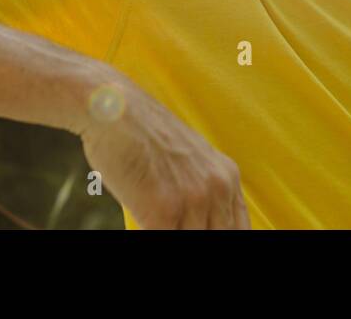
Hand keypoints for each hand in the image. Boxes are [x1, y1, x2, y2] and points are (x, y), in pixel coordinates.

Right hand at [80, 70, 250, 228]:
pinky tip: (143, 221)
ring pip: (193, 239)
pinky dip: (150, 232)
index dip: (220, 234)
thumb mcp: (188, 159)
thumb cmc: (140, 134)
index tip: (203, 230)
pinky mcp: (165, 209)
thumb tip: (201, 222)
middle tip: (176, 224)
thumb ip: (201, 189)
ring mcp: (193, 199)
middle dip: (197, 234)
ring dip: (172, 231)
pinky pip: (165, 239)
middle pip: (220, 236)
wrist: (112, 110)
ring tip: (155, 220)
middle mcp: (217, 187)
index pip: (238, 228)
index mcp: (227, 175)